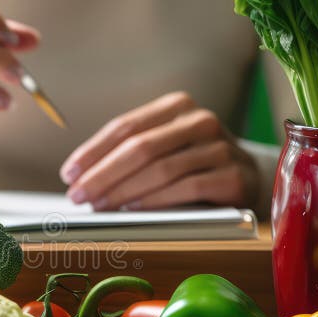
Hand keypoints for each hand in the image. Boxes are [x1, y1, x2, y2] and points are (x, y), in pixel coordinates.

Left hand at [59, 92, 259, 209]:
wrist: (249, 176)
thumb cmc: (192, 164)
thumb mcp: (162, 149)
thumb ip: (129, 155)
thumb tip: (81, 179)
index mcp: (176, 106)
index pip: (125, 127)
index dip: (93, 152)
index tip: (68, 174)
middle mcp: (199, 121)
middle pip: (139, 147)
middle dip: (102, 174)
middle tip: (78, 196)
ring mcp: (220, 147)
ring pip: (161, 169)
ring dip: (124, 191)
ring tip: (100, 206)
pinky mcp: (234, 176)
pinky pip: (186, 188)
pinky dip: (155, 200)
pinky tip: (133, 211)